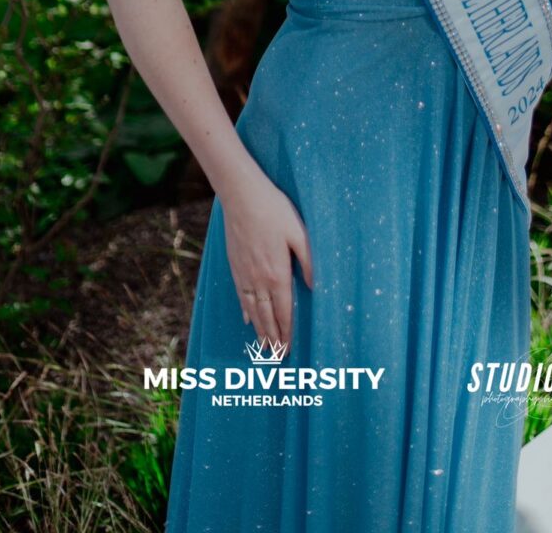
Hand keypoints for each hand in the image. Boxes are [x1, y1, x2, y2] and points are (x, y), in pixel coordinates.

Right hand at [217, 163, 313, 354]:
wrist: (241, 195)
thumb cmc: (274, 211)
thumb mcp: (300, 233)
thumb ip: (309, 262)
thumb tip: (315, 287)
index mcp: (277, 273)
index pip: (284, 311)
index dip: (288, 331)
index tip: (290, 349)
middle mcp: (259, 279)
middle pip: (267, 315)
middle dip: (273, 337)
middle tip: (277, 356)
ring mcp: (244, 273)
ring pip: (252, 309)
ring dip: (259, 329)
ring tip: (264, 345)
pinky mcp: (235, 264)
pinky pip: (241, 295)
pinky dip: (245, 310)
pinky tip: (247, 319)